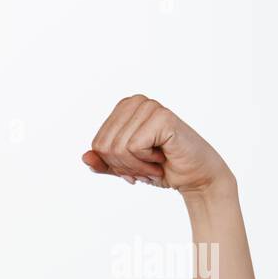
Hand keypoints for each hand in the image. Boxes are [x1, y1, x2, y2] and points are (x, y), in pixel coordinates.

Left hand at [81, 95, 232, 196]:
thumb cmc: (161, 167)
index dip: (113, 164)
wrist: (193, 176)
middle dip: (123, 166)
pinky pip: (134, 147)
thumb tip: (84, 157)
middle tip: (145, 167)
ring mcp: (150, 107)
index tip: (134, 166)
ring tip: (154, 163)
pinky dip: (146, 161)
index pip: (97, 144)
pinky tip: (162, 157)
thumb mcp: (124, 168)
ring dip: (136, 166)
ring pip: (118, 148)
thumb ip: (103, 163)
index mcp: (124, 109)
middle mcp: (136, 102)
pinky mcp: (162, 117)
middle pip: (105, 146)